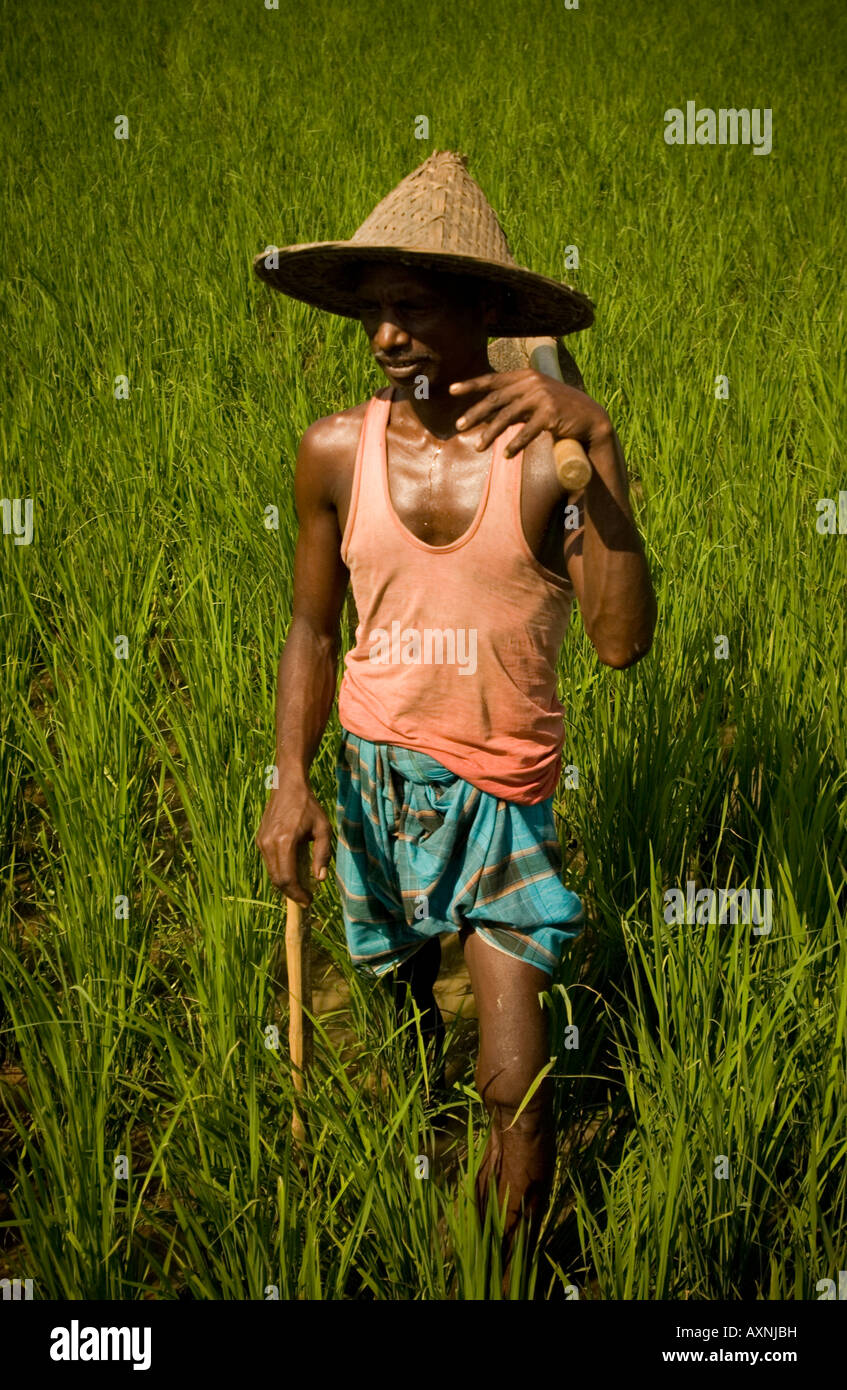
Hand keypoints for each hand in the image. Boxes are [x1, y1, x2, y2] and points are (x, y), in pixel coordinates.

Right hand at [256, 780, 331, 906]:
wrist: (288, 786)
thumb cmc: (309, 806)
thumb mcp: (323, 829)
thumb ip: (322, 854)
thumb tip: (319, 879)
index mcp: (284, 842)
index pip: (287, 878)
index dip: (297, 894)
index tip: (309, 901)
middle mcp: (269, 844)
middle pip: (277, 880)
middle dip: (291, 893)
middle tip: (306, 898)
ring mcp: (262, 842)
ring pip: (272, 873)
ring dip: (286, 884)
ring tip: (302, 887)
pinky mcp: (260, 839)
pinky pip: (269, 863)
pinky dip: (280, 872)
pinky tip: (293, 871)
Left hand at [449, 369, 609, 457]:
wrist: (589, 418)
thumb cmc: (557, 410)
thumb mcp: (534, 399)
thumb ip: (513, 401)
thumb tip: (485, 412)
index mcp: (525, 376)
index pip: (493, 380)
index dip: (472, 385)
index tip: (452, 390)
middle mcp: (532, 383)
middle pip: (495, 399)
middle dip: (475, 414)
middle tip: (459, 427)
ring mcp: (542, 398)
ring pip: (507, 417)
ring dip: (490, 434)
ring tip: (478, 448)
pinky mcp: (551, 414)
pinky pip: (527, 432)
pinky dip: (516, 445)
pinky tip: (507, 456)